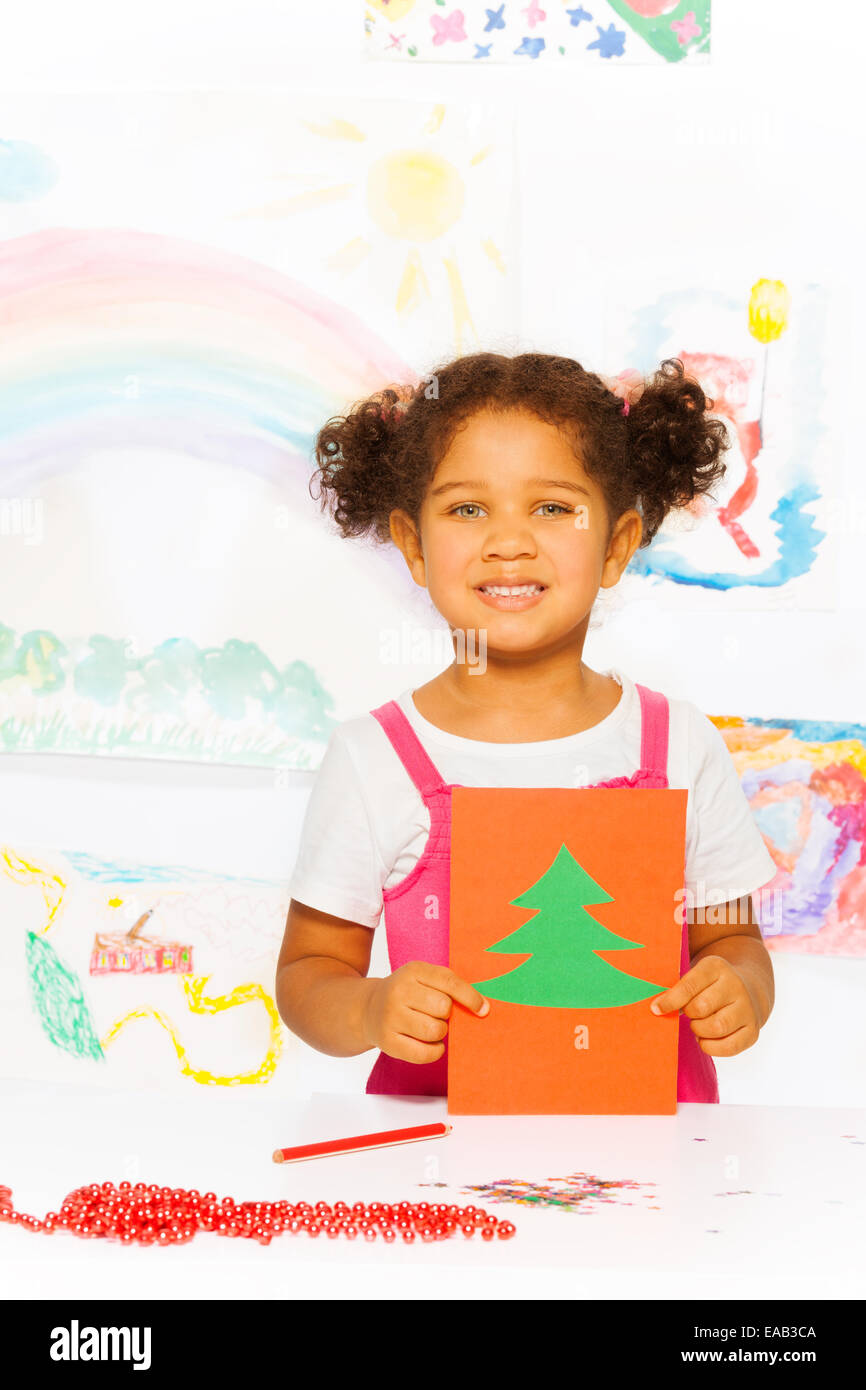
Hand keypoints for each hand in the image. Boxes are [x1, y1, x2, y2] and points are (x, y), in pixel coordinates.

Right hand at [362, 961, 488, 1064]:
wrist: (368, 1008)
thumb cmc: (408, 993)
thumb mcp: (425, 978)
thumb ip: (451, 986)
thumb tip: (482, 1008)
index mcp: (413, 971)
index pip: (449, 983)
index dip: (470, 998)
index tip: (483, 1009)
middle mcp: (398, 991)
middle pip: (444, 1008)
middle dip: (447, 1015)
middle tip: (436, 1014)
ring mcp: (390, 1017)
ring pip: (435, 1031)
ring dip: (440, 1032)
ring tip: (430, 1027)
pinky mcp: (387, 1042)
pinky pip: (424, 1053)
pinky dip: (434, 1051)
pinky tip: (429, 1043)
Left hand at [649, 954, 762, 1056]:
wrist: (748, 990)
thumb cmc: (710, 986)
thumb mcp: (696, 975)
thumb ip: (677, 988)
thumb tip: (657, 1009)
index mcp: (716, 967)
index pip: (689, 985)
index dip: (670, 1000)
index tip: (656, 1009)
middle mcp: (735, 985)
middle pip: (701, 1008)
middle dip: (688, 1015)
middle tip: (689, 1014)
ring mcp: (747, 1009)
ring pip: (716, 1027)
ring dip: (699, 1031)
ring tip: (697, 1025)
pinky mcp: (753, 1031)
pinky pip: (729, 1047)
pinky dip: (711, 1047)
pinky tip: (706, 1038)